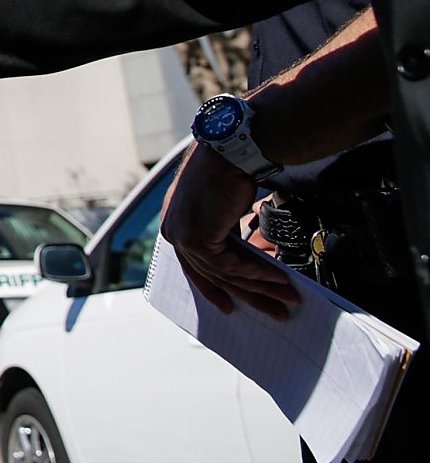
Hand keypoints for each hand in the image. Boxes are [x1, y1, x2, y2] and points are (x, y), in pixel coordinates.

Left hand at [160, 144, 297, 319]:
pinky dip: (258, 274)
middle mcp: (173, 231)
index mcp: (174, 222)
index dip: (213, 289)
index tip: (230, 306)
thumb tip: (249, 259)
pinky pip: (231, 267)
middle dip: (250, 296)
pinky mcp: (197, 238)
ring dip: (263, 287)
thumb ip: (226, 234)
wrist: (229, 150)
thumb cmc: (228, 172)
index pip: (193, 266)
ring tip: (290, 297)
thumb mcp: (223, 209)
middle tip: (276, 311)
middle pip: (212, 276)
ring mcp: (181, 236)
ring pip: (226, 274)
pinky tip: (280, 279)